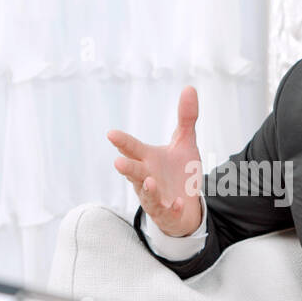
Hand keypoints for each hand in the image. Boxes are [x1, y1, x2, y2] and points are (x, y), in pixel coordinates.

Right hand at [107, 86, 203, 236]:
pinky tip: (179, 203)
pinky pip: (169, 211)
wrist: (186, 205)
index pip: (133, 148)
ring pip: (148, 194)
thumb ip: (186, 118)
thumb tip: (190, 87)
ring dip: (148, 188)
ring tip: (148, 180)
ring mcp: (156, 196)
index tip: (111, 134)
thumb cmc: (179, 171)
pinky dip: (173, 208)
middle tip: (118, 162)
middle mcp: (147, 177)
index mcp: (148, 159)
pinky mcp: (168, 212)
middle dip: (127, 167)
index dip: (123, 142)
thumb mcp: (185, 142)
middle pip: (134, 172)